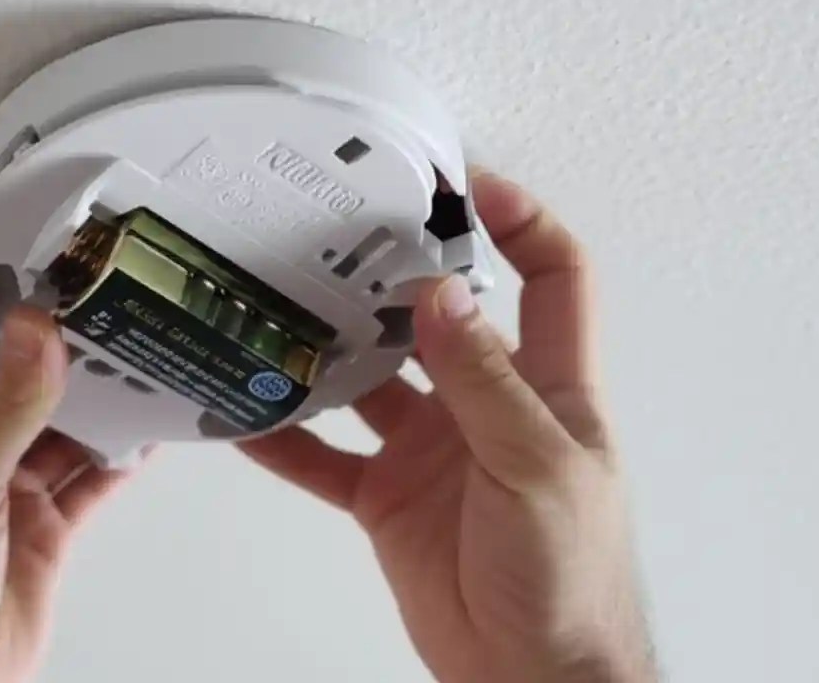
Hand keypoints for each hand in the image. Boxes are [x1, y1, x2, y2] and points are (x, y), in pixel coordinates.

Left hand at [0, 308, 141, 682]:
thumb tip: (35, 331)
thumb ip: (8, 405)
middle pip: (24, 385)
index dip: (7, 313)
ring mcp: (9, 490)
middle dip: (67, 359)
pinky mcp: (45, 528)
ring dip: (100, 407)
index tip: (53, 284)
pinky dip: (118, 461)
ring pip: (65, 432)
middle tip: (113, 322)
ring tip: (139, 371)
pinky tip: (142, 439)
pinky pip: (89, 481)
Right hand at [240, 172, 655, 681]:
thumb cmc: (571, 580)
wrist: (527, 673)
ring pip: (369, 378)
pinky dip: (285, 435)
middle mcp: (485, 405)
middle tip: (341, 240)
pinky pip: (325, 454)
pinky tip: (247, 415)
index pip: (550, 276)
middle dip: (394, 276)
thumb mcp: (538, 468)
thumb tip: (445, 296)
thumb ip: (485, 382)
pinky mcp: (387, 496)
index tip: (469, 185)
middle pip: (438, 316)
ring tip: (277, 313)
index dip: (521, 221)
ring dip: (327, 350)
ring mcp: (431, 449)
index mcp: (546, 386)